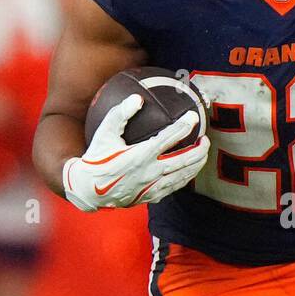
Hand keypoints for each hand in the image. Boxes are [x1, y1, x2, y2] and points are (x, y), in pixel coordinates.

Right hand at [62, 93, 209, 211]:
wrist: (88, 190)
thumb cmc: (96, 158)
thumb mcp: (104, 133)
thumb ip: (120, 114)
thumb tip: (137, 98)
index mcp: (139, 156)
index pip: (168, 139)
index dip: (184, 126)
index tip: (194, 117)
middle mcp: (149, 173)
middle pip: (184, 161)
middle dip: (199, 150)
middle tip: (206, 139)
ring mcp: (152, 187)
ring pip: (183, 176)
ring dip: (196, 164)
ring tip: (203, 154)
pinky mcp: (151, 197)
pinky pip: (174, 187)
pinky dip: (185, 178)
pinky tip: (188, 171)